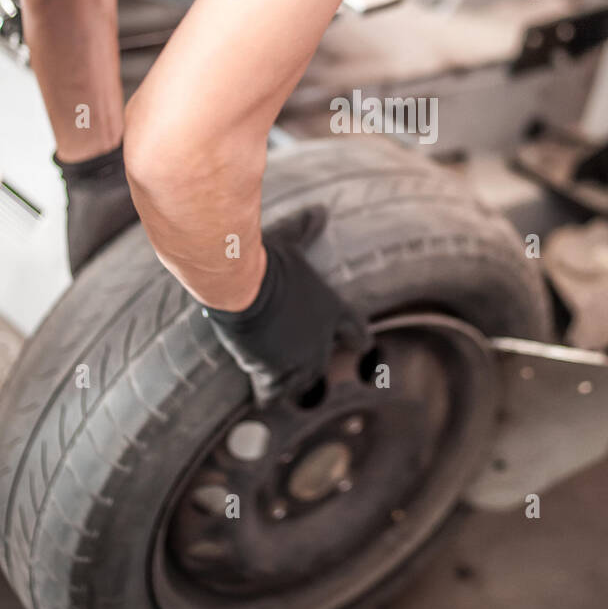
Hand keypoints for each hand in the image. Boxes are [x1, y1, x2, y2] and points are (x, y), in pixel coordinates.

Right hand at [203, 206, 371, 405]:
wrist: (243, 286)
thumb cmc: (266, 260)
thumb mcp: (290, 240)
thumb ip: (306, 228)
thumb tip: (320, 210)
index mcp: (332, 309)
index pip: (355, 329)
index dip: (358, 338)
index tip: (364, 345)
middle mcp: (320, 339)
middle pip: (323, 363)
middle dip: (316, 368)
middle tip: (310, 375)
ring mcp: (298, 359)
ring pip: (300, 382)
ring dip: (291, 384)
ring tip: (283, 390)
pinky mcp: (272, 372)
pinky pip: (271, 392)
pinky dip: (266, 394)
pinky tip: (262, 398)